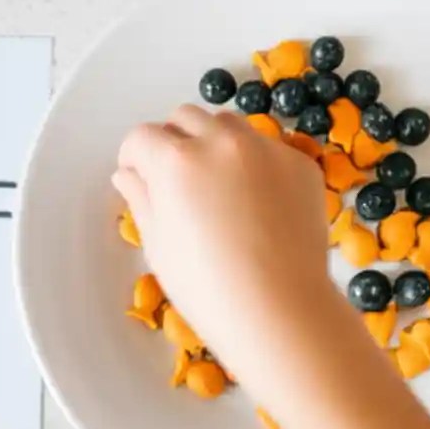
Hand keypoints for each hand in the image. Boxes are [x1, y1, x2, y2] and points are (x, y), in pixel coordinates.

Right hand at [112, 105, 332, 374]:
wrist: (280, 311)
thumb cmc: (206, 288)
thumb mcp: (159, 245)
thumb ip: (141, 199)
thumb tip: (128, 174)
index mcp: (176, 161)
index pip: (141, 136)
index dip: (134, 156)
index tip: (138, 175)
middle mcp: (221, 141)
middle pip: (185, 117)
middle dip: (173, 139)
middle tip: (176, 178)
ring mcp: (266, 149)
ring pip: (230, 124)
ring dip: (214, 142)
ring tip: (217, 183)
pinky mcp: (301, 164)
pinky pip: (269, 149)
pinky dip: (255, 164)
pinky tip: (257, 203)